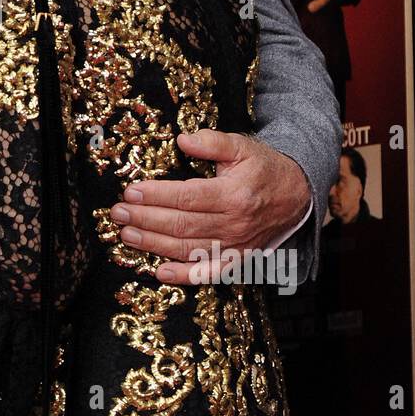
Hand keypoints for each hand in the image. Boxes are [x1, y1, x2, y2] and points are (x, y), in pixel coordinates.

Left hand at [110, 129, 310, 284]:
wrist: (296, 195)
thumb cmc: (263, 168)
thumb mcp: (242, 147)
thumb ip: (212, 142)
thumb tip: (183, 139)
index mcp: (233, 195)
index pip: (186, 198)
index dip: (156, 196)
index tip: (130, 191)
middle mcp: (234, 224)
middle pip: (181, 225)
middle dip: (146, 219)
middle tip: (118, 213)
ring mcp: (235, 245)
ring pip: (188, 249)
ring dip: (154, 244)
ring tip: (127, 234)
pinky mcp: (237, 259)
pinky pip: (208, 273)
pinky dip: (184, 276)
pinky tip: (159, 272)